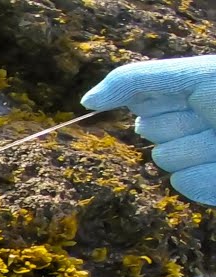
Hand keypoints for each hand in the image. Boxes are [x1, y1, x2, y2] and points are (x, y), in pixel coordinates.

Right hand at [81, 55, 215, 205]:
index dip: (157, 98)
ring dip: (200, 149)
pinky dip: (208, 175)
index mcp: (186, 95)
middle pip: (150, 132)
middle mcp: (191, 126)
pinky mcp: (211, 188)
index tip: (187, 93)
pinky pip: (186, 184)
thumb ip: (135, 80)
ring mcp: (202, 159)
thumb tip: (86, 100)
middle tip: (214, 116)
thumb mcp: (194, 76)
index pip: (140, 101)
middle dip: (179, 124)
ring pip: (168, 161)